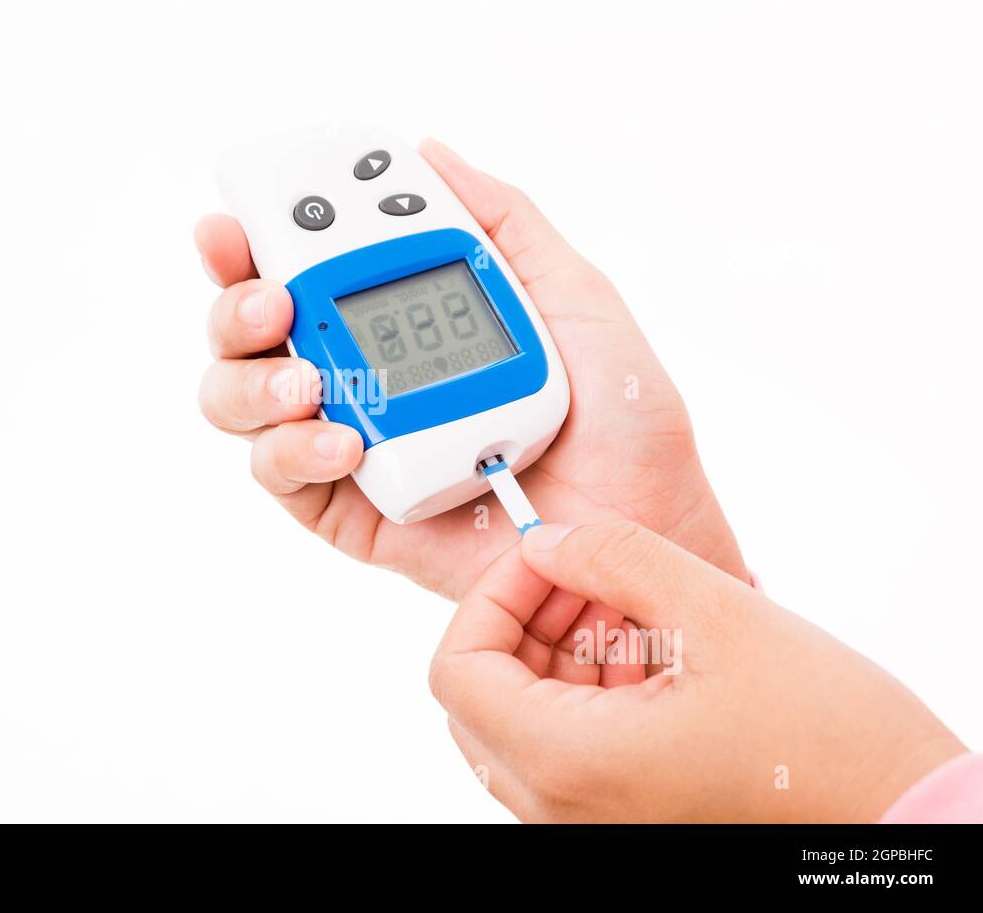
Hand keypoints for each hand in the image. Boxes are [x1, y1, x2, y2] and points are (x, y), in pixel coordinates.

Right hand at [196, 140, 747, 600]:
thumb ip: (503, 222)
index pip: (305, 265)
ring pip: (239, 401)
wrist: (641, 528)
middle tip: (271, 298)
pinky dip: (292, 450)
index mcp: (400, 317)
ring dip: (250, 380)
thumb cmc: (621, 421)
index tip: (242, 212)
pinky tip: (343, 441)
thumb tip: (430, 151)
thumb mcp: (574, 295)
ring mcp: (345, 443)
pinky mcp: (349, 511)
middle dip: (234, 302)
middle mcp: (357, 373)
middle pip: (250, 331)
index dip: (258, 236)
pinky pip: (280, 476)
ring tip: (306, 380)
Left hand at [429, 521, 965, 821]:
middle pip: (481, 694)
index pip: (457, 670)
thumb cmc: (828, 740)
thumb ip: (614, 558)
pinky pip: (564, 745)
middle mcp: (561, 806)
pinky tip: (649, 652)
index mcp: (568, 762)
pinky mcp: (618, 815)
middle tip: (590, 579)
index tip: (543, 559)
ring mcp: (586, 819)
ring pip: (520, 718)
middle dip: (525, 620)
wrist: (902, 817)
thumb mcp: (717, 614)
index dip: (489, 597)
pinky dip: (586, 689)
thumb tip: (547, 540)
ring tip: (631, 611)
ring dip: (558, 651)